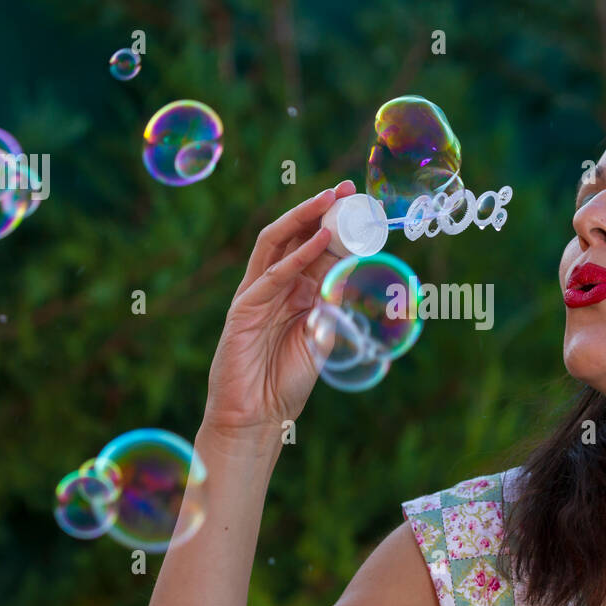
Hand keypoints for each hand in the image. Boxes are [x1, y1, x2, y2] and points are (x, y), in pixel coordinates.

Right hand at [200, 180, 357, 434]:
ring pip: (279, 244)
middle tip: (348, 189)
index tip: (362, 205)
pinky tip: (318, 239)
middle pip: (296, 236)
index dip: (338, 225)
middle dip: (321, 210)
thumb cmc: (287, 382)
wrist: (256, 417)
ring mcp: (256, 295)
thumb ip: (334, 308)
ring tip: (330, 199)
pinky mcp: (243, 309)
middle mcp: (275, 287)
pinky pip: (272, 275)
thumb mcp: (322, 337)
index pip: (316, 248)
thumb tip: (357, 278)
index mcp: (295, 292)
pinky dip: (296, 256)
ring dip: (305, 219)